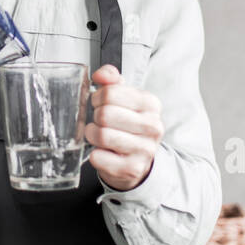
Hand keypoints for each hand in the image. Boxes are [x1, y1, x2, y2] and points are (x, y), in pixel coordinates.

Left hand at [84, 64, 162, 191]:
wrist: (138, 159)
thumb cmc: (127, 125)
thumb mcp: (123, 98)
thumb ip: (111, 80)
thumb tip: (101, 75)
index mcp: (151, 104)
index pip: (110, 93)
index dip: (97, 98)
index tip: (99, 103)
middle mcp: (153, 126)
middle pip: (105, 114)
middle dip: (95, 116)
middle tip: (98, 121)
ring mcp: (144, 150)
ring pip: (101, 135)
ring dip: (92, 134)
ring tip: (97, 135)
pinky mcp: (132, 169)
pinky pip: (98, 157)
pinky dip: (94, 154)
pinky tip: (103, 152)